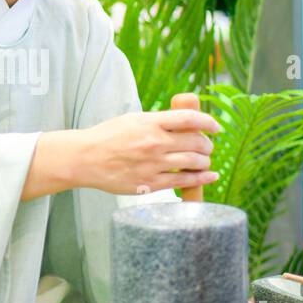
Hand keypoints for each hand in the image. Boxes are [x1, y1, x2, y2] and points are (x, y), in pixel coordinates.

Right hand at [76, 108, 220, 195]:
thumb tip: (182, 123)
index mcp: (151, 122)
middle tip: (208, 147)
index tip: (216, 127)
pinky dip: (201, 179)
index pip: (189, 119)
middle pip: (196, 142)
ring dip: (205, 161)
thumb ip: (157, 121)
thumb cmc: (107, 137)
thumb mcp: (132, 119)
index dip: (208, 122)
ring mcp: (154, 164)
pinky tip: (210, 176)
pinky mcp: (151, 183)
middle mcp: (155, 142)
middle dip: (207, 145)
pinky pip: (183, 181)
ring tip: (205, 161)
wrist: (86, 159)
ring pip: (193, 162)